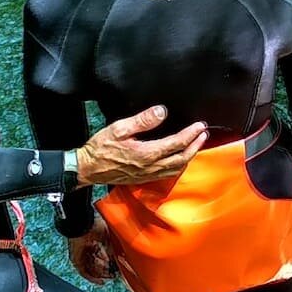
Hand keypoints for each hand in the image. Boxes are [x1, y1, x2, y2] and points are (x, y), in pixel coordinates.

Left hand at [67, 224, 116, 285]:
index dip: (110, 263)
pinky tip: (101, 281)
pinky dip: (93, 278)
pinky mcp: (75, 260)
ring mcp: (80, 254)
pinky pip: (84, 272)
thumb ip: (114, 249)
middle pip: (97, 263)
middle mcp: (87, 247)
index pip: (103, 255)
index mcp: (94, 240)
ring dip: (101, 274)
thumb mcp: (108, 238)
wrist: (82, 226)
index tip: (117, 268)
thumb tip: (121, 258)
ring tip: (109, 277)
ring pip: (92, 269)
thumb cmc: (94, 226)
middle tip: (114, 275)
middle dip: (106, 271)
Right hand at [77, 105, 206, 186]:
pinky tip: (180, 159)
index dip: (191, 134)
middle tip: (203, 134)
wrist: (87, 169)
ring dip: (189, 156)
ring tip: (196, 144)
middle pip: (182, 158)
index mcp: (146, 153)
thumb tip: (161, 112)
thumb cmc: (100, 148)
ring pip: (177, 168)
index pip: (176, 143)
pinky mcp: (144, 179)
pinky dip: (179, 165)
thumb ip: (142, 121)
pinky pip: (168, 174)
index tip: (200, 125)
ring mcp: (148, 175)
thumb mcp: (119, 128)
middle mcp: (151, 167)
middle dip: (195, 145)